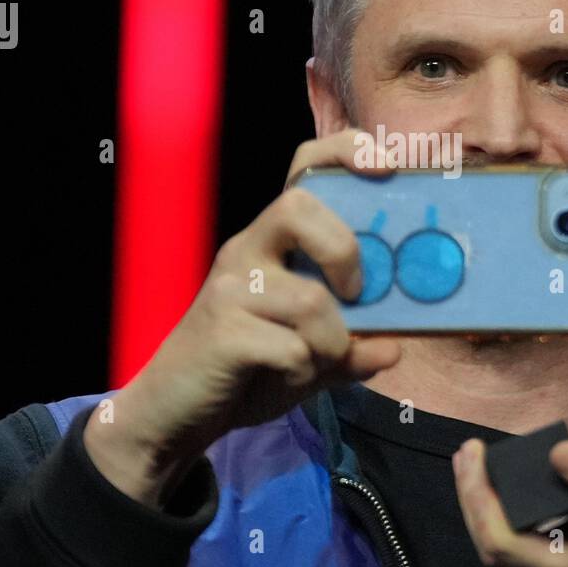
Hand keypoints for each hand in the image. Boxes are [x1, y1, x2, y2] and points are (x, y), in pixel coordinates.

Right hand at [85, 128, 401, 508]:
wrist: (173, 414)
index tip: (385, 165)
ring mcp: (228, 287)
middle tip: (355, 295)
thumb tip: (394, 347)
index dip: (345, 153)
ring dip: (332, 344)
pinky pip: (292, 348)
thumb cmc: (246, 372)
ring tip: (316, 362)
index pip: (303, 166)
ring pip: (311, 300)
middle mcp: (246, 249)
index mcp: (271, 241)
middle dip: (343, 251)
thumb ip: (352, 348)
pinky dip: (305, 373)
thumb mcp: (310, 358)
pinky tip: (285, 379)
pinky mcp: (221, 330)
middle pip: (298, 207)